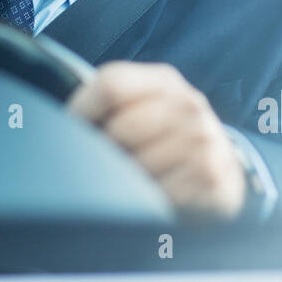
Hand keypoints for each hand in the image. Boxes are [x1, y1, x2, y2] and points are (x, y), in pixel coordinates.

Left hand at [67, 61, 246, 217]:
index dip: (82, 110)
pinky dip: (150, 200)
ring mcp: (204, 139)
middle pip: (121, 127)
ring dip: (129, 179)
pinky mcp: (212, 175)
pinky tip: (158, 193)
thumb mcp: (141, 109)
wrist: (219, 168)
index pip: (111, 84)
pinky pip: (160, 194)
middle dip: (106, 151)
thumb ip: (107, 104)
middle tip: (113, 162)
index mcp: (164, 81)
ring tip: (139, 178)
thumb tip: (62, 124)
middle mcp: (189, 104)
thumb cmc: (162, 138)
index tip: (73, 130)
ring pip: (138, 164)